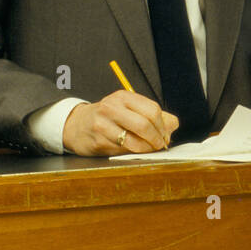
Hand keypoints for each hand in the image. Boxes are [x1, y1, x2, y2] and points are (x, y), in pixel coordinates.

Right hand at [61, 90, 179, 155]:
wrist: (77, 125)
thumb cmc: (109, 117)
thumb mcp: (129, 108)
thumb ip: (153, 115)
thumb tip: (173, 125)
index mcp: (123, 97)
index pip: (152, 110)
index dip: (163, 125)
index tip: (166, 134)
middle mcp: (111, 108)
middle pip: (145, 125)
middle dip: (157, 138)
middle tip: (160, 144)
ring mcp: (103, 125)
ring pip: (135, 141)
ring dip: (147, 148)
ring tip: (149, 148)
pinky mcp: (98, 142)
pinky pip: (123, 151)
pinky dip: (134, 152)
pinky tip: (134, 150)